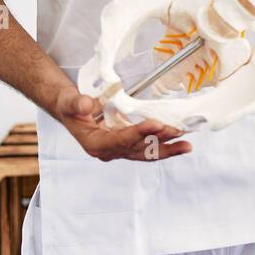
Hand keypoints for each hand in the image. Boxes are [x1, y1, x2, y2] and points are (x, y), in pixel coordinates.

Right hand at [53, 85, 191, 162]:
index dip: (138, 133)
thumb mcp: (69, 102)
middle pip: (137, 150)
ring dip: (167, 148)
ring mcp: (119, 149)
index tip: (155, 125)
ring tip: (186, 145)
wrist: (70, 109)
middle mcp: (109, 151)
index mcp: (94, 144)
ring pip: (146, 152)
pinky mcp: (127, 144)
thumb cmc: (69, 106)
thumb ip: (76, 103)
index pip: (120, 140)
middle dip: (159, 142)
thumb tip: (86, 105)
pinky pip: (147, 147)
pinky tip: (179, 143)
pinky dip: (163, 145)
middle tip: (177, 132)